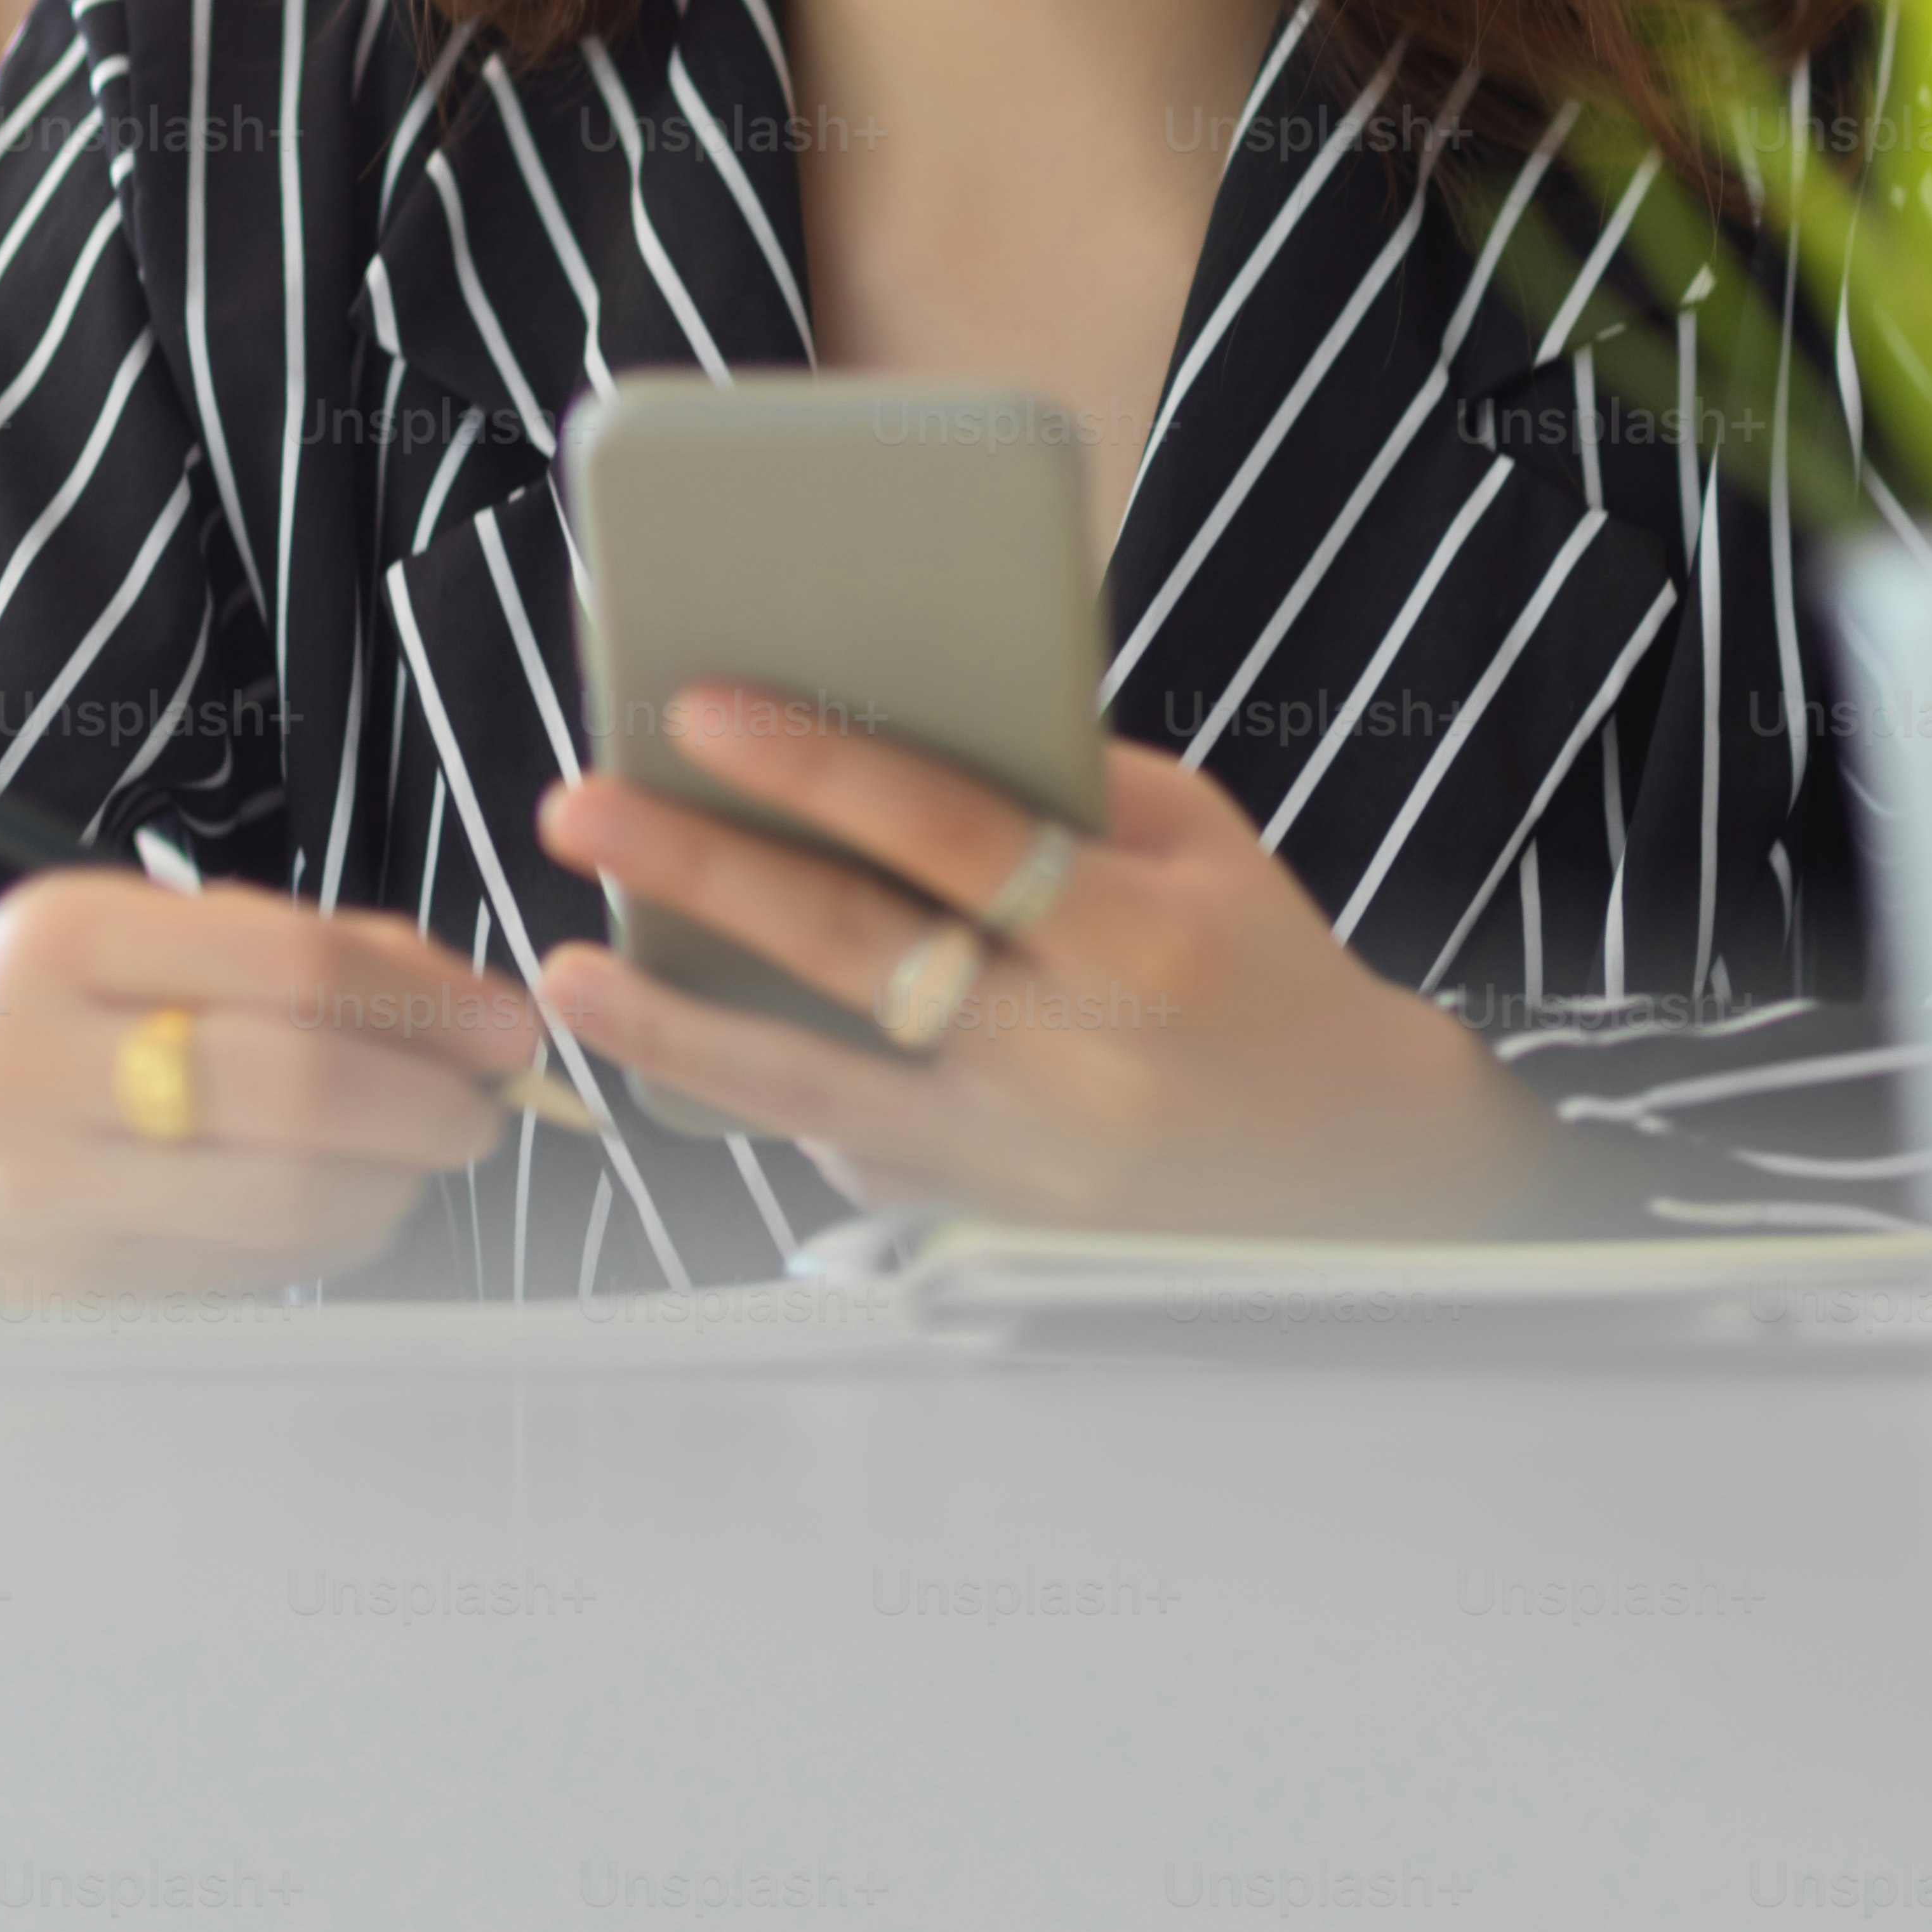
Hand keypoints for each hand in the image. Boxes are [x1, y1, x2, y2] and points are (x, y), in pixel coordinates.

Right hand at [0, 875, 544, 1299]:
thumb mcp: (132, 933)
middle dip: (426, 1099)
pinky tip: (354, 1202)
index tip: (506, 1024)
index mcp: (66, 941)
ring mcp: (44, 1188)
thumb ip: (298, 946)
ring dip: (394, 1180)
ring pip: (278, 1195)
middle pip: (292, 1086)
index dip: (426, 1001)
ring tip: (428, 1152)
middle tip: (486, 1104)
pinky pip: (244, 1268)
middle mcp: (41, 1062)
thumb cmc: (21, 1016)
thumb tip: (462, 994)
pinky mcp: (62, 1285)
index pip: (290, 966)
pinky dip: (331, 1238)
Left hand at [530, 683, 1568, 1237]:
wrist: (1363, 1167)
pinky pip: (851, 1152)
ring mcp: (1026, 1157)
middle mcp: (1077, 1053)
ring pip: (813, 1086)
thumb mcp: (1205, 842)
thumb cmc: (1264, 970)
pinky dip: (766, 1097)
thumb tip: (892, 720)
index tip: (704, 706)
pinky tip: (689, 1044)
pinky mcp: (994, 1224)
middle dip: (699, 868)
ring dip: (674, 1026)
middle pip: (854, 949)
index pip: (954, 831)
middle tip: (580, 806)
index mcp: (1141, 932)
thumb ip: (1067, 781)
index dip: (823, 764)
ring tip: (567, 966)